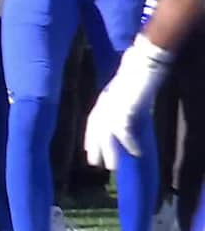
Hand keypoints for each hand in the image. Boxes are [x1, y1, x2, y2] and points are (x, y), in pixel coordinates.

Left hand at [83, 34, 171, 169]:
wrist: (143, 63)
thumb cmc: (136, 74)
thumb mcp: (126, 92)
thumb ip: (122, 103)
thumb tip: (126, 114)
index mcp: (103, 99)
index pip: (92, 121)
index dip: (90, 136)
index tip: (88, 149)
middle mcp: (104, 105)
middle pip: (96, 130)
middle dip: (95, 147)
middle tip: (94, 163)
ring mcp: (113, 108)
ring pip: (107, 135)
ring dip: (109, 152)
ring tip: (112, 167)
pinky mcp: (124, 110)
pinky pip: (124, 132)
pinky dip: (130, 144)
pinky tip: (136, 153)